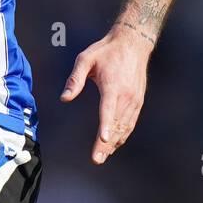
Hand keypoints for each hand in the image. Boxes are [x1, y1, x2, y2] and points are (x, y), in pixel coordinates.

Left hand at [60, 24, 152, 163]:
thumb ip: (75, 79)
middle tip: (97, 160)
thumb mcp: (85, 59)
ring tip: (103, 157)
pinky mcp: (138, 101)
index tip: (104, 140)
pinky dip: (123, 135)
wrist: (133, 42)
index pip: (108, 110)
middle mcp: (126, 95)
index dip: (106, 126)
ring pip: (124, 126)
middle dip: (106, 144)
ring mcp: (134, 99)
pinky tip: (114, 145)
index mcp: (113, 86)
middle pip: (116, 124)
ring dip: (114, 143)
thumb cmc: (105, 51)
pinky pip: (130, 122)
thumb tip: (65, 98)